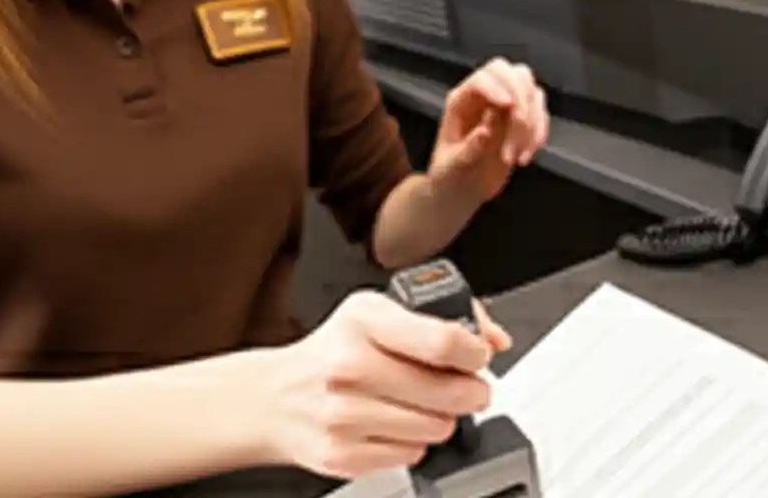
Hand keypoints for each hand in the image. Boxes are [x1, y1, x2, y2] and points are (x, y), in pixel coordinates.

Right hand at [267, 291, 512, 478]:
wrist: (273, 396)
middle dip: (470, 392)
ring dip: (441, 419)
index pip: (442, 341)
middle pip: (449, 393)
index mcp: (363, 321)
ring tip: (420, 404)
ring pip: (436, 429)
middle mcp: (350, 366)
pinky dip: (413, 443)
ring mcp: (344, 414)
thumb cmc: (332, 349)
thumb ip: (443, 317)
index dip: (475, 353)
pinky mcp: (343, 453)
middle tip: (464, 387)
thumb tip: (494, 340)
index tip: (478, 357)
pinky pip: (412, 455)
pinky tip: (393, 423)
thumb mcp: (376, 312)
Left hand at [428, 58, 548, 202]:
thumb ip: (468, 149)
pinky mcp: (523, 120)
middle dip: (522, 99)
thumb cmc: (449, 175)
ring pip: (532, 93)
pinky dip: (539, 134)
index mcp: (462, 101)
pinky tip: (525, 157)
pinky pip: (541, 115)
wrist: (461, 190)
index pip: (483, 78)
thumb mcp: (452, 167)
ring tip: (515, 158)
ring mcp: (507, 106)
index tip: (508, 106)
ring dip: (531, 124)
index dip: (497, 86)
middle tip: (519, 129)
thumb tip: (486, 131)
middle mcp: (485, 97)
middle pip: (513, 74)